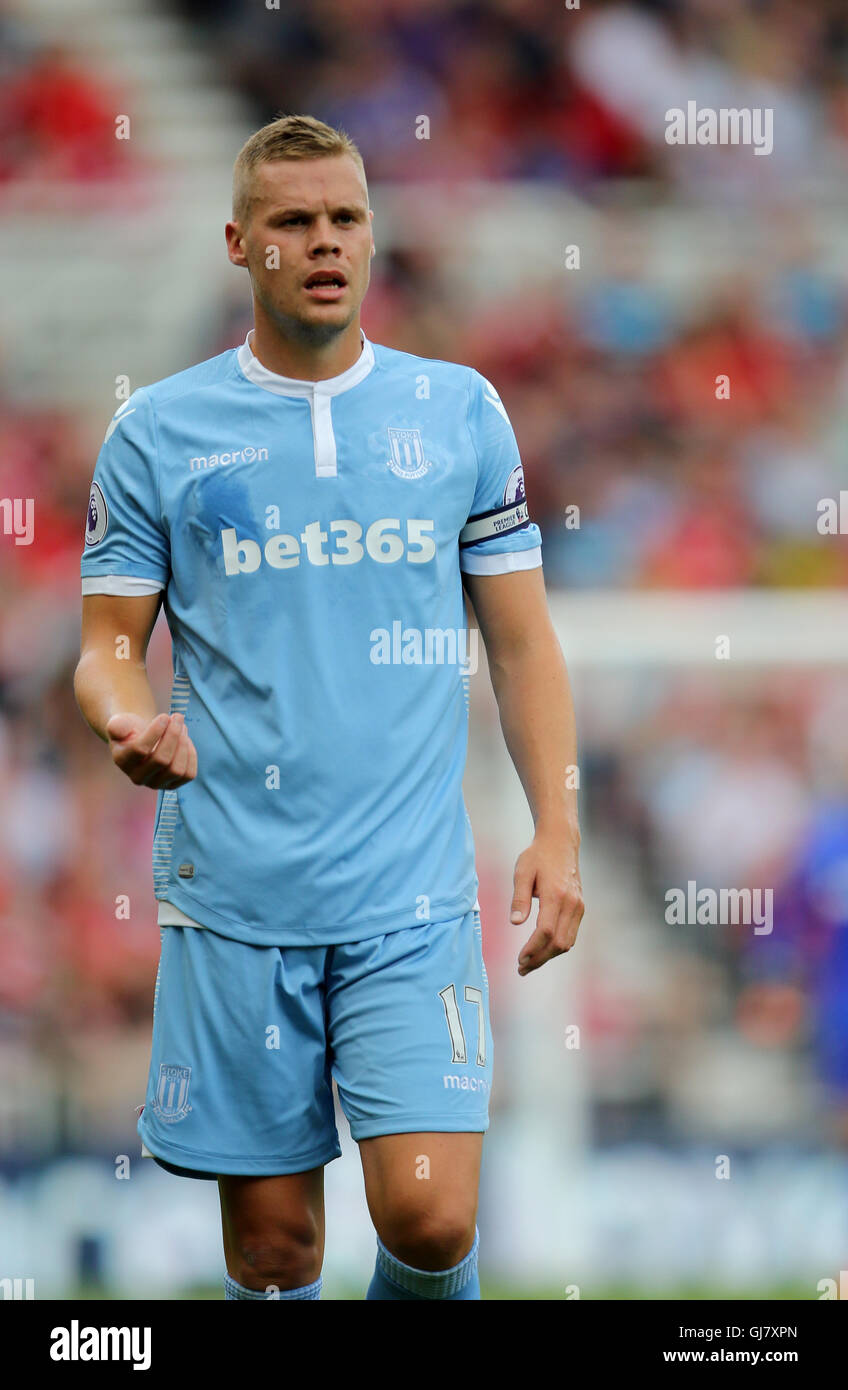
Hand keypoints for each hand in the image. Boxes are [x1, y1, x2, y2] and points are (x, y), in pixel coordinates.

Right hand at [106, 711, 196, 789]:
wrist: (141, 739)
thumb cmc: (131, 730)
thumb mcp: (121, 722)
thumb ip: (117, 725)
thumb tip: (118, 729)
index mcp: (122, 760)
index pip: (140, 749)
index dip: (156, 731)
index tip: (164, 716)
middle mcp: (137, 777)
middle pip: (162, 760)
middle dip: (173, 735)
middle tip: (177, 717)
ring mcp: (156, 784)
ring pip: (177, 770)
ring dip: (184, 744)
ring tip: (182, 726)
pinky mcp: (172, 785)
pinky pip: (188, 774)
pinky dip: (191, 755)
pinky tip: (186, 740)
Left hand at [511, 826, 583, 975]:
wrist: (560, 842)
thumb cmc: (537, 856)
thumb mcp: (522, 872)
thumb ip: (519, 898)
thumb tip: (515, 923)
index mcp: (556, 894)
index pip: (546, 932)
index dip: (533, 949)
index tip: (519, 959)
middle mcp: (571, 903)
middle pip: (558, 942)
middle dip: (539, 959)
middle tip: (521, 968)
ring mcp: (578, 906)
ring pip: (567, 942)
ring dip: (548, 956)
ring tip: (529, 963)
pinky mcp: (580, 908)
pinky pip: (571, 934)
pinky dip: (557, 946)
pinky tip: (542, 949)